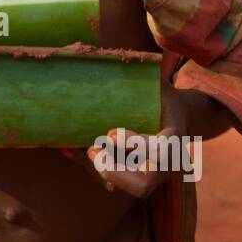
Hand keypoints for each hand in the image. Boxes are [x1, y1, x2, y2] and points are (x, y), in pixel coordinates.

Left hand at [60, 81, 192, 197]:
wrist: (172, 116)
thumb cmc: (160, 96)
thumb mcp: (158, 82)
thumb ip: (146, 72)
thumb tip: (120, 54)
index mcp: (173, 139)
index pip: (161, 152)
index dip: (136, 146)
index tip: (113, 131)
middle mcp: (163, 164)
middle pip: (143, 186)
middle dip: (114, 171)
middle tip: (93, 149)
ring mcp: (146, 173)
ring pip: (122, 187)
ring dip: (98, 170)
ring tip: (79, 148)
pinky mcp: (130, 175)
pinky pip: (108, 181)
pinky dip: (87, 168)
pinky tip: (68, 148)